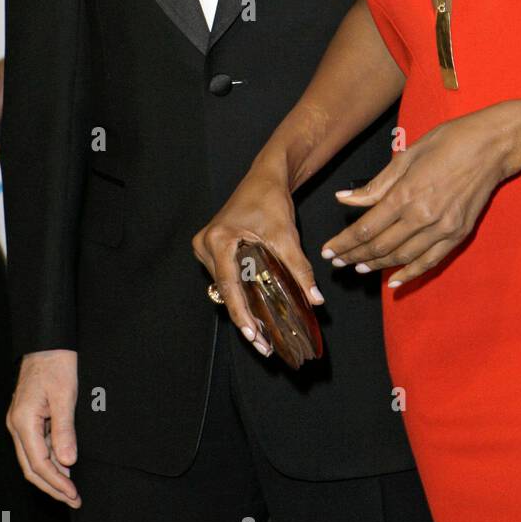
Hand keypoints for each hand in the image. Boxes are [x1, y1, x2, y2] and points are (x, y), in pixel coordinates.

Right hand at [6, 349, 79, 505]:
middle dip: (53, 486)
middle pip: (32, 467)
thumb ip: (65, 430)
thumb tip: (68, 462)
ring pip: (34, 459)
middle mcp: (17, 426)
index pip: (39, 463)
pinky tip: (65, 467)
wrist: (48, 342)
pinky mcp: (29, 418)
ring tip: (71, 489)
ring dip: (53, 475)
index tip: (73, 493)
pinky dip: (51, 459)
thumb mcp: (65, 396)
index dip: (56, 482)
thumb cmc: (56, 364)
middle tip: (73, 499)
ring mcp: (21, 423)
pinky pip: (38, 446)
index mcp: (23, 422)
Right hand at [192, 144, 324, 356]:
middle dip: (244, 318)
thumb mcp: (286, 235)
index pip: (229, 286)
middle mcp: (205, 245)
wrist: (264, 177)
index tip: (254, 336)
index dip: (241, 314)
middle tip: (262, 344)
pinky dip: (240, 293)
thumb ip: (299, 268)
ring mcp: (206, 247)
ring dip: (242, 307)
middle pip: (225, 291)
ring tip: (262, 334)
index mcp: (217, 240)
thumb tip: (315, 299)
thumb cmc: (271, 200)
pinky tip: (255, 311)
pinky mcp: (213, 248)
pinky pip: (226, 277)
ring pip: (225, 286)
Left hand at [321, 106, 514, 287]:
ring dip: (378, 266)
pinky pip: (430, 261)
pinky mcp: (458, 234)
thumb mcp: (406, 156)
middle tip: (337, 262)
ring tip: (359, 268)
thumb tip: (344, 199)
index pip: (365, 229)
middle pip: (380, 247)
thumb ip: (376, 185)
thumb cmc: (448, 142)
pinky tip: (395, 280)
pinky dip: (411, 273)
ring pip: (403, 257)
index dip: (343, 243)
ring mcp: (443, 228)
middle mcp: (422, 216)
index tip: (328, 251)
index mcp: (406, 194)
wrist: (491, 146)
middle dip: (354, 257)